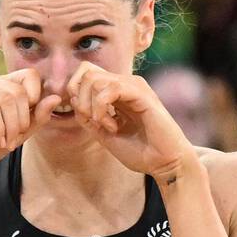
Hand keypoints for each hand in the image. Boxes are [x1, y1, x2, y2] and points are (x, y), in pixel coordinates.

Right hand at [0, 68, 62, 176]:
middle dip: (21, 121)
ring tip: (5, 143)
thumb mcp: (19, 133)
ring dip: (10, 127)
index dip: (35, 100)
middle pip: (20, 91)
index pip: (30, 75)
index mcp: (0, 83)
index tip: (25, 126)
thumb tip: (55, 98)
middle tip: (14, 141)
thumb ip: (37, 117)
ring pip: (7, 98)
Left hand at [67, 63, 196, 182]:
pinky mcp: (141, 93)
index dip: (75, 92)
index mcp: (116, 91)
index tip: (83, 117)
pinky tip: (113, 126)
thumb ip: (88, 118)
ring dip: (91, 107)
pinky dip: (102, 109)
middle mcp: (125, 84)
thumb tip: (73, 100)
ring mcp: (134, 86)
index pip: (86, 73)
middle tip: (92, 122)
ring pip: (94, 79)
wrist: (164, 163)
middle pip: (87, 73)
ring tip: (106, 126)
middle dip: (80, 100)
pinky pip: (109, 89)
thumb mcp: (104, 135)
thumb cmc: (139, 151)